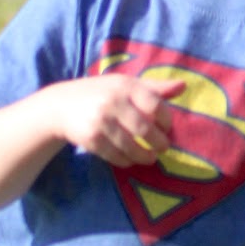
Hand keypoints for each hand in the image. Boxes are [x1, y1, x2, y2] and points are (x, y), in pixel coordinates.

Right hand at [58, 74, 185, 166]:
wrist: (61, 106)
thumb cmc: (101, 94)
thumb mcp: (125, 85)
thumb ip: (154, 88)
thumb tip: (183, 86)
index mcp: (125, 85)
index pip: (155, 105)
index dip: (166, 120)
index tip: (167, 128)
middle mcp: (113, 102)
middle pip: (145, 129)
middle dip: (158, 143)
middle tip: (162, 148)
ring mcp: (101, 121)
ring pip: (131, 146)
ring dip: (144, 156)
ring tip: (150, 157)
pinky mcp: (91, 139)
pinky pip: (115, 156)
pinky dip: (126, 161)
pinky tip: (130, 159)